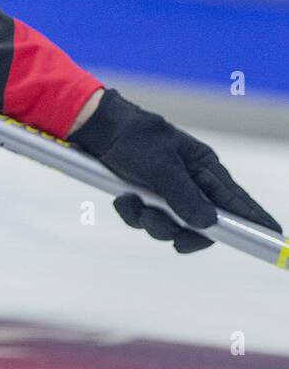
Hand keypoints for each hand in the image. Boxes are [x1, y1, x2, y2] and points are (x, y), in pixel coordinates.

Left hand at [68, 88, 280, 251]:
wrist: (97, 129)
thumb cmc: (134, 139)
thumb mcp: (161, 167)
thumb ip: (184, 197)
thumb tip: (209, 224)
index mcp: (204, 169)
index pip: (236, 201)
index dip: (254, 221)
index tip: (273, 239)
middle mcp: (190, 182)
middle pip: (201, 224)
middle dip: (180, 231)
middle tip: (172, 239)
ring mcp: (166, 191)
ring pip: (169, 225)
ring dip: (149, 221)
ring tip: (134, 203)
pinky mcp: (144, 195)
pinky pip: (144, 219)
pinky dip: (132, 213)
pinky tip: (123, 198)